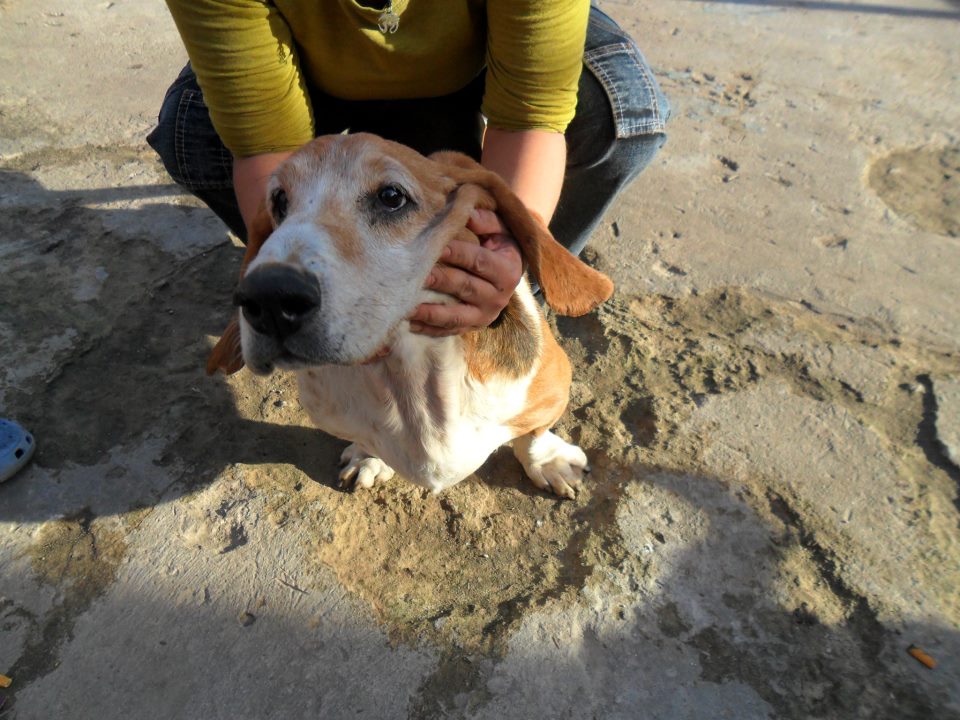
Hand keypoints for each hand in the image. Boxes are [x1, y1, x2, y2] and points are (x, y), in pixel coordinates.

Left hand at [409, 209, 522, 335]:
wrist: (509, 273)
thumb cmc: (499, 245)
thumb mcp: (501, 230)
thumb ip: (486, 220)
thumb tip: (467, 211)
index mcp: (508, 270)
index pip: (481, 261)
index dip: (459, 253)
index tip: (436, 245)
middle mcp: (499, 297)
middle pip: (466, 287)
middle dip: (440, 280)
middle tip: (417, 273)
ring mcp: (485, 315)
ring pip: (456, 315)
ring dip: (430, 312)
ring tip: (407, 306)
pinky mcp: (472, 327)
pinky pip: (450, 331)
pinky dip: (430, 329)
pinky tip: (410, 324)